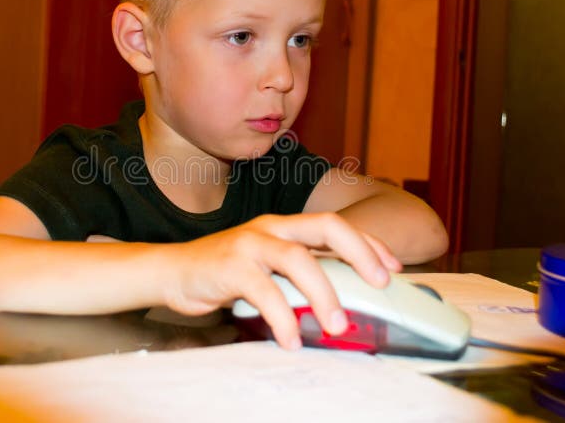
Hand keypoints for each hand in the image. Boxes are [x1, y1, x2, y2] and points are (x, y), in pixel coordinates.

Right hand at [162, 212, 400, 349]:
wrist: (171, 271)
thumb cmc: (223, 272)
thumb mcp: (265, 266)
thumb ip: (295, 274)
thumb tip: (336, 301)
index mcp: (284, 227)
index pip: (335, 226)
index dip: (368, 243)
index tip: (393, 268)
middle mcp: (270, 228)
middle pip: (326, 226)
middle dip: (359, 252)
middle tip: (380, 284)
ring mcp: (249, 244)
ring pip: (298, 259)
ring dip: (324, 293)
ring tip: (336, 325)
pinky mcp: (229, 267)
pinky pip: (264, 291)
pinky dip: (282, 317)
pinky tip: (290, 339)